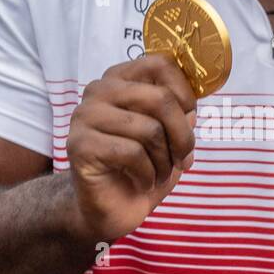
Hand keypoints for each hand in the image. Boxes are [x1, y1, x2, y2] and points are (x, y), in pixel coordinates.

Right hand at [67, 54, 196, 243]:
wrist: (108, 209)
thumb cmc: (140, 169)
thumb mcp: (170, 138)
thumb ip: (181, 115)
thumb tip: (193, 108)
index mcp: (121, 79)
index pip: (161, 64)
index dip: (186, 93)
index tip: (189, 119)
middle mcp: (99, 90)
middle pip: (161, 99)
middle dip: (182, 136)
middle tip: (183, 159)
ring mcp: (85, 116)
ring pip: (150, 129)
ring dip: (165, 161)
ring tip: (158, 175)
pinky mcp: (80, 145)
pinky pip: (132, 153)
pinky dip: (147, 174)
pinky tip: (141, 182)